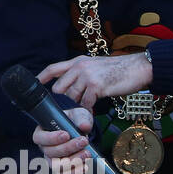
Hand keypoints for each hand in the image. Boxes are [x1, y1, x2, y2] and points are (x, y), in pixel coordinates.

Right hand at [32, 106, 92, 173]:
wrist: (81, 131)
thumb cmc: (75, 121)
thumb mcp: (78, 114)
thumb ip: (81, 118)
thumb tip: (84, 126)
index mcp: (42, 132)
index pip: (39, 138)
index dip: (51, 138)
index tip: (66, 134)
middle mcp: (45, 148)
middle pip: (50, 153)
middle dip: (68, 148)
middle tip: (83, 141)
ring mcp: (52, 160)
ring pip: (57, 166)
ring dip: (73, 161)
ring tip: (87, 153)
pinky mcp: (62, 169)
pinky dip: (75, 172)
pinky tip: (85, 166)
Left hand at [37, 53, 152, 112]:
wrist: (138, 68)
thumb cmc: (118, 69)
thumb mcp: (95, 65)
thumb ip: (82, 72)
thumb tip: (71, 85)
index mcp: (78, 61)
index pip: (53, 68)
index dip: (41, 77)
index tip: (34, 85)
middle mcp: (80, 66)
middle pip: (59, 88)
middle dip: (64, 100)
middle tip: (72, 108)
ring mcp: (87, 75)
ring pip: (72, 97)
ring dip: (77, 106)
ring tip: (84, 111)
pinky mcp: (97, 86)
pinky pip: (85, 103)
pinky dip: (88, 110)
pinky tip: (92, 112)